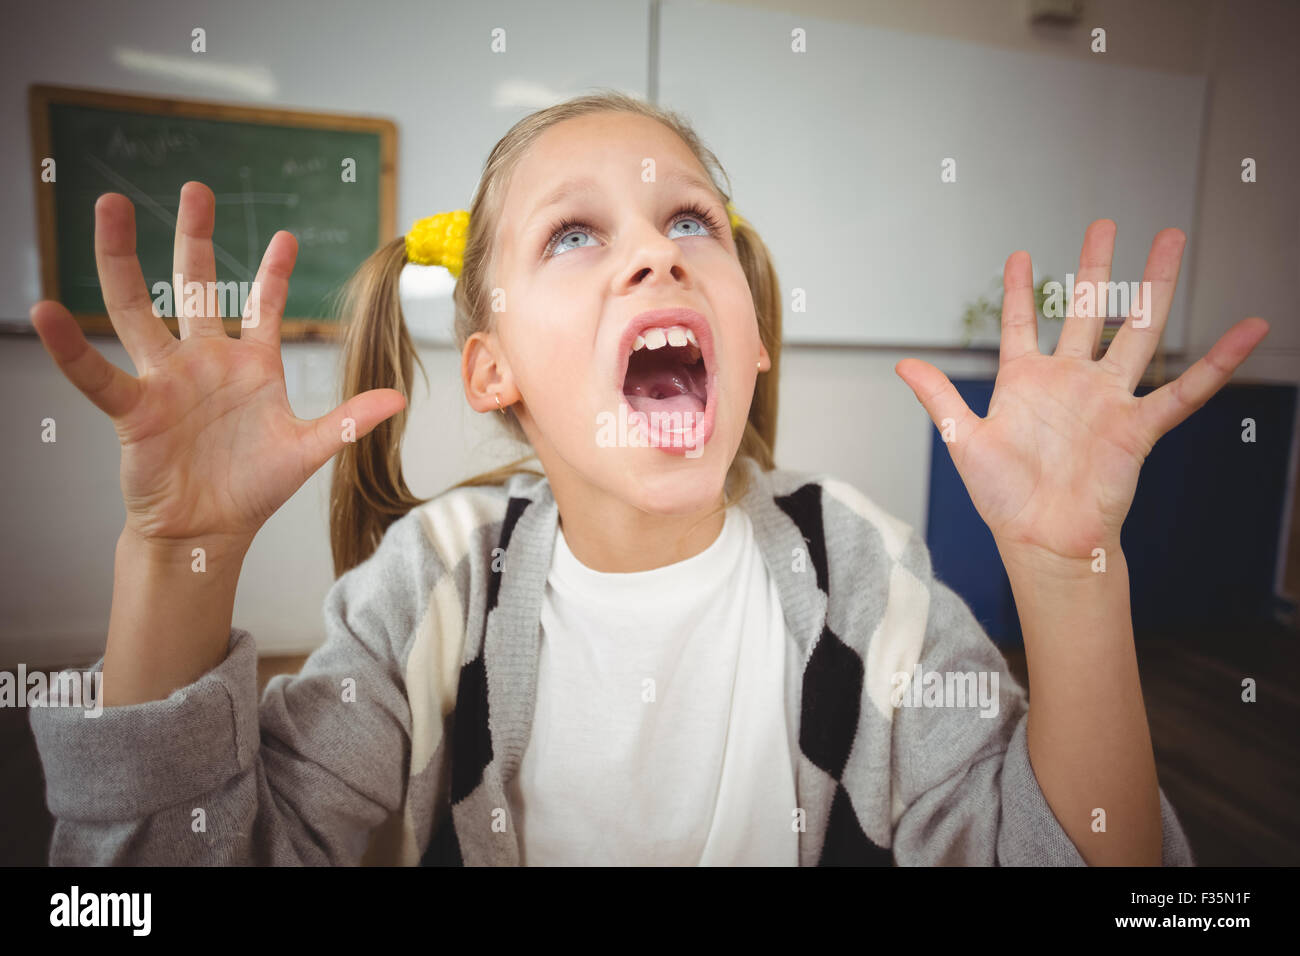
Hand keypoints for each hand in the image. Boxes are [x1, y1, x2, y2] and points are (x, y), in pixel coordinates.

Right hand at [31, 182, 405, 552]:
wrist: (209, 531)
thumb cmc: (253, 487)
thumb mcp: (307, 450)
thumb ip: (349, 420)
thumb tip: (400, 399)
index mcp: (251, 365)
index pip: (264, 306)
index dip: (275, 273)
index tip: (287, 236)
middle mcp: (205, 361)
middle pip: (196, 286)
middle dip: (196, 237)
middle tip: (197, 187)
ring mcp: (166, 380)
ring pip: (136, 310)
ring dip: (120, 260)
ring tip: (108, 208)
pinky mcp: (134, 410)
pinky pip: (97, 374)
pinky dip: (69, 347)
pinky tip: (45, 312)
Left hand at [895, 219, 1268, 562]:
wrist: (1043, 541)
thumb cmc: (1004, 499)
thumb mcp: (964, 440)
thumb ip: (940, 396)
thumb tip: (902, 364)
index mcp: (1024, 382)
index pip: (1022, 323)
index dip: (1022, 290)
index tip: (1021, 255)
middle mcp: (1069, 382)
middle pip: (1087, 311)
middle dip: (1097, 267)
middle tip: (1106, 224)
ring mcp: (1106, 400)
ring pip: (1137, 332)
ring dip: (1155, 286)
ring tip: (1171, 241)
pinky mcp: (1137, 426)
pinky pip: (1184, 389)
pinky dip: (1217, 362)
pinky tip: (1247, 329)